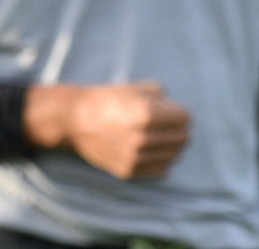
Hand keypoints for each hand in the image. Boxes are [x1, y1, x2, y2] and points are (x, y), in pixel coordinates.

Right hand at [24, 81, 190, 179]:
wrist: (73, 120)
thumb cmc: (106, 100)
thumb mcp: (135, 88)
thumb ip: (162, 97)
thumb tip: (179, 113)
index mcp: (147, 113)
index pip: (185, 118)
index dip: (179, 111)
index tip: (171, 110)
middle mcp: (143, 137)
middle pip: (183, 138)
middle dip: (178, 129)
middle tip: (166, 124)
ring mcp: (135, 157)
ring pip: (175, 155)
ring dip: (171, 145)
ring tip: (157, 136)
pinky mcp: (129, 170)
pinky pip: (162, 169)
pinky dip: (160, 159)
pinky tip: (149, 149)